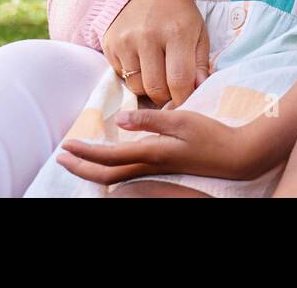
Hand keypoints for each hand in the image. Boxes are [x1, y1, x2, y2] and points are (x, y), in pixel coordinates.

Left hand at [58, 107, 261, 183]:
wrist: (235, 155)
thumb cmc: (211, 135)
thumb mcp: (182, 120)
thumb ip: (150, 120)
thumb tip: (119, 120)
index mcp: (152, 152)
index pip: (110, 156)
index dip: (85, 153)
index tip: (66, 145)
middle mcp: (150, 165)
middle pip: (106, 175)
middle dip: (81, 169)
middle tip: (61, 158)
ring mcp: (157, 169)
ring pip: (115, 176)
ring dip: (93, 169)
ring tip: (79, 159)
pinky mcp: (163, 167)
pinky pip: (128, 173)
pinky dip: (111, 168)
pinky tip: (110, 159)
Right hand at [102, 0, 211, 107]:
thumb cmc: (178, 14)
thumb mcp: (198, 31)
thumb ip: (201, 62)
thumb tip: (200, 88)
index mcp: (177, 32)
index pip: (179, 79)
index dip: (184, 97)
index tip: (187, 100)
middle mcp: (149, 36)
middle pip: (156, 87)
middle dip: (166, 97)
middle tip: (172, 91)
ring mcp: (126, 41)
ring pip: (137, 86)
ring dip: (149, 88)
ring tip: (158, 74)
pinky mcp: (110, 45)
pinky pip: (122, 76)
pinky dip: (134, 77)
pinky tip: (142, 64)